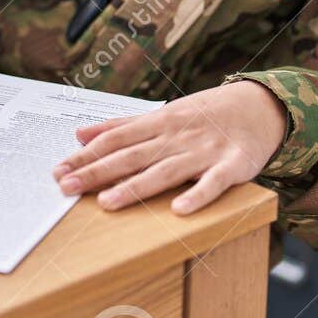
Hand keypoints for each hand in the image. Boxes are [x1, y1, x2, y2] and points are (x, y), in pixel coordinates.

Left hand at [52, 80, 287, 214]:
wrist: (259, 107)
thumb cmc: (204, 115)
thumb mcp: (161, 115)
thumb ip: (121, 126)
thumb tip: (80, 133)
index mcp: (158, 123)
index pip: (114, 140)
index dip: (85, 156)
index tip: (58, 170)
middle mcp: (176, 137)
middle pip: (132, 156)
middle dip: (97, 172)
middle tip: (66, 186)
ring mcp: (204, 151)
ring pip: (165, 171)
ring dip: (136, 187)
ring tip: (107, 202)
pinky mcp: (232, 166)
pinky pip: (213, 183)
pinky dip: (197, 196)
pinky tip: (179, 210)